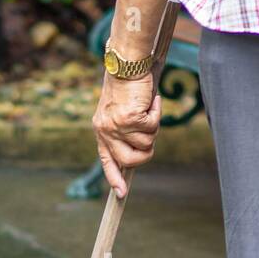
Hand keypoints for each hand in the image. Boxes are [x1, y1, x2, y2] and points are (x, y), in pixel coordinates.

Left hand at [91, 72, 161, 197]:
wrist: (126, 64)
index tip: (121, 193)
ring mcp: (117, 126)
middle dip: (146, 152)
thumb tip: (140, 150)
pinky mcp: (129, 119)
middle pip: (129, 161)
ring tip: (147, 108)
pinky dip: (157, 112)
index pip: (107, 160)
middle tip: (150, 134)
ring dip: (153, 127)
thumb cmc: (126, 86)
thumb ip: (125, 131)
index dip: (114, 177)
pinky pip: (153, 126)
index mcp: (101, 130)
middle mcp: (106, 130)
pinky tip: (152, 100)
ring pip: (146, 143)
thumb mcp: (120, 111)